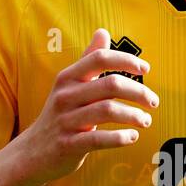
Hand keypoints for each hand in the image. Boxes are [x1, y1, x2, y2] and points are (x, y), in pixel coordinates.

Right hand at [19, 27, 159, 182]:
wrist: (31, 153)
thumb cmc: (60, 115)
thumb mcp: (69, 85)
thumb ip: (88, 60)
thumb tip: (103, 32)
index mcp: (68, 78)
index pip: (100, 59)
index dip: (126, 60)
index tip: (145, 69)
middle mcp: (65, 96)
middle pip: (110, 85)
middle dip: (139, 92)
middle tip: (154, 102)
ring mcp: (66, 121)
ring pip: (107, 111)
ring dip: (133, 115)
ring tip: (146, 120)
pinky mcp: (68, 145)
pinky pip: (98, 140)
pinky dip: (120, 138)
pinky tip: (132, 137)